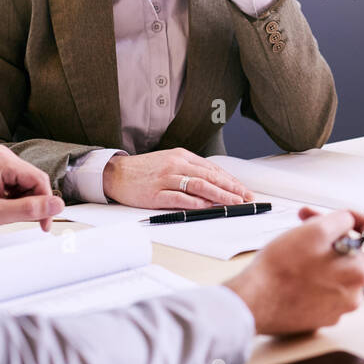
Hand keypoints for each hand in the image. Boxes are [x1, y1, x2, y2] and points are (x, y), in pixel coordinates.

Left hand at [0, 145, 61, 235]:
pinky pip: (14, 186)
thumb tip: (57, 205)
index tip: (45, 222)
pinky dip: (12, 201)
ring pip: (24, 186)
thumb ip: (30, 209)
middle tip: (26, 223)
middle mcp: (1, 157)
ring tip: (4, 216)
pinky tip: (1, 210)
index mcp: (2, 161)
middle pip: (33, 182)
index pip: (39, 180)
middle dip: (32, 204)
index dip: (46, 203)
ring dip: (21, 204)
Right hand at [101, 148, 255, 207]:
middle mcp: (176, 165)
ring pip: (199, 186)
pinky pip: (179, 197)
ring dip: (219, 195)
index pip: (213, 169)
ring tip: (233, 202)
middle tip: (246, 198)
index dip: (231, 180)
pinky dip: (195, 202)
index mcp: (182, 156)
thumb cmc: (145, 170)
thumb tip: (214, 184)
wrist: (116, 173)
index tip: (244, 190)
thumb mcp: (170, 162)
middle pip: (209, 176)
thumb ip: (191, 171)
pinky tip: (207, 206)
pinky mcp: (156, 193)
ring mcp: (166, 179)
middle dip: (231, 188)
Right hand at [224, 208, 363, 334]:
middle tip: (308, 220)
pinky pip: (324, 287)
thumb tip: (349, 221)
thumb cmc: (279, 271)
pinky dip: (313, 272)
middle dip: (334, 233)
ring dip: (321, 251)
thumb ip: (341, 220)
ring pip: (337, 270)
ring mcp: (335, 309)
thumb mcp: (314, 231)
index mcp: (358, 274)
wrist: (251, 303)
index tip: (348, 217)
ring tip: (295, 241)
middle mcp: (353, 296)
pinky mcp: (317, 316)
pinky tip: (291, 264)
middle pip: (355, 255)